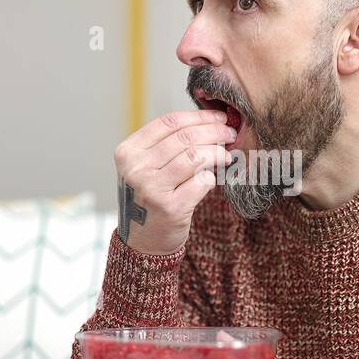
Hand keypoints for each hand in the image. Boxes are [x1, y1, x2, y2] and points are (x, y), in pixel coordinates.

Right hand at [114, 109, 235, 255]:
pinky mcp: (171, 207)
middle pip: (185, 138)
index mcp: (128, 152)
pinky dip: (212, 178)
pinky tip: (211, 179)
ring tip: (226, 156)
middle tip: (230, 134)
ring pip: (196, 157)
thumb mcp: (145, 168)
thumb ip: (167, 145)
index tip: (219, 118)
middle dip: (214, 132)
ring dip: (217, 153)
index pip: (169, 123)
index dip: (199, 117)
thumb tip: (210, 122)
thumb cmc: (149, 198)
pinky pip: (203, 181)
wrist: (144, 242)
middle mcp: (136, 169)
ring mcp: (151, 188)